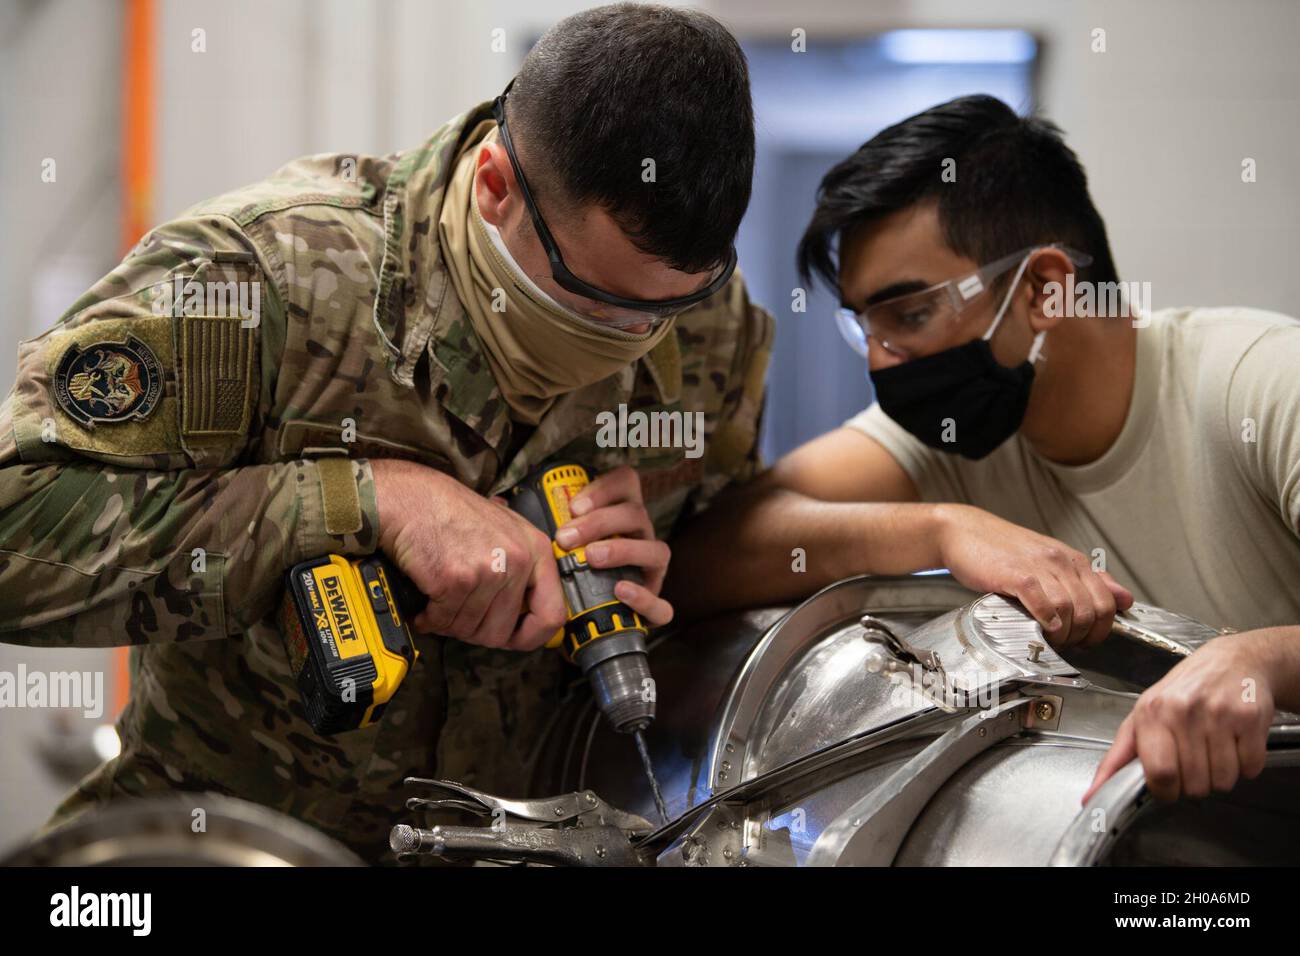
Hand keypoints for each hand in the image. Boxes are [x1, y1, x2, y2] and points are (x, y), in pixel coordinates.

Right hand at [372, 459, 565, 649]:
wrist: (409, 497)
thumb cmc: (450, 511)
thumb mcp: (503, 530)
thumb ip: (521, 568)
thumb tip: (528, 612)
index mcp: (536, 550)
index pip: (553, 614)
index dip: (531, 636)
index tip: (514, 639)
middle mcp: (518, 560)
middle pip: (502, 631)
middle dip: (474, 632)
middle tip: (459, 617)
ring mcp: (489, 571)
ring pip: (470, 629)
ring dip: (449, 623)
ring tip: (439, 603)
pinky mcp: (457, 579)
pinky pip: (444, 620)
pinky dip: (430, 618)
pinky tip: (425, 603)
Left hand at [558, 465, 673, 626]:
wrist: (577, 619)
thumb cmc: (567, 570)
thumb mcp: (556, 541)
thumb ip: (542, 521)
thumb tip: (505, 503)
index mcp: (620, 515)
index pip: (627, 483)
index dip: (604, 488)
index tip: (573, 505)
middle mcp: (641, 538)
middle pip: (636, 514)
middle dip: (600, 522)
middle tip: (566, 537)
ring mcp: (651, 571)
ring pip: (656, 550)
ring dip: (623, 550)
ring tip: (591, 557)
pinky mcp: (653, 606)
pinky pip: (661, 603)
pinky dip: (643, 596)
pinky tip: (620, 590)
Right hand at [934, 504, 1132, 646]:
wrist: (964, 532)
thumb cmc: (1003, 550)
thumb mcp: (1052, 561)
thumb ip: (1089, 580)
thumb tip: (1125, 599)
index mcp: (1074, 560)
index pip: (1108, 602)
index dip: (1101, 629)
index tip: (1085, 640)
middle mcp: (1061, 562)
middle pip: (1092, 610)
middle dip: (1083, 636)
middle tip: (1066, 644)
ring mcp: (1039, 567)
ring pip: (1070, 610)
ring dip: (1063, 634)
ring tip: (1049, 639)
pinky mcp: (1015, 575)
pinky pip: (1041, 603)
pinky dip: (1046, 621)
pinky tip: (1040, 627)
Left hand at [1083, 635, 1273, 802]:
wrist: (1231, 661)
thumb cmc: (1182, 692)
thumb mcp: (1141, 717)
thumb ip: (1117, 758)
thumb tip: (1093, 794)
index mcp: (1151, 713)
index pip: (1159, 773)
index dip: (1165, 791)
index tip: (1168, 787)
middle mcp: (1183, 711)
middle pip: (1193, 783)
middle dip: (1193, 783)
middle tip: (1193, 761)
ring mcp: (1219, 714)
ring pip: (1223, 781)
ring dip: (1219, 775)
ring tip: (1213, 749)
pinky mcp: (1250, 718)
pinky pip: (1251, 768)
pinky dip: (1245, 765)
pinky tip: (1234, 743)